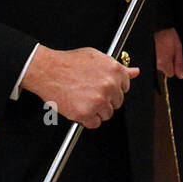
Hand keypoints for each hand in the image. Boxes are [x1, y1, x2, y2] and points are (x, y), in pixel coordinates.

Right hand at [21, 45, 138, 129]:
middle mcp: (109, 85)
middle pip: (117, 102)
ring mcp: (99, 100)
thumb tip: (134, 72)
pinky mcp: (86, 113)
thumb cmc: (70, 62)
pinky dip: (86, 119)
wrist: (48, 70)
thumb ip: (118, 67)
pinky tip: (79, 107)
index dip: (113, 88)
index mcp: (115, 70)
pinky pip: (94, 123)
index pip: (125, 87)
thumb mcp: (97, 57)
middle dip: (105, 100)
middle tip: (90, 93)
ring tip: (83, 99)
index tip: (103, 87)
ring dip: (96, 110)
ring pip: (107, 114)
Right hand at [155, 27, 182, 78]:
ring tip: (163, 48)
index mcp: (164, 62)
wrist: (158, 27)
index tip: (173, 59)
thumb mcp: (178, 49)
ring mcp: (150, 59)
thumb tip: (181, 76)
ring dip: (161, 59)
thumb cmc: (169, 36)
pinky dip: (156, 56)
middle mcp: (156, 63)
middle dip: (167, 62)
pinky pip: (153, 60)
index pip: (170, 74)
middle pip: (164, 69)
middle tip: (169, 51)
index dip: (173, 66)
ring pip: (158, 65)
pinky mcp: (147, 56)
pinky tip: (158, 48)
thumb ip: (179, 64)